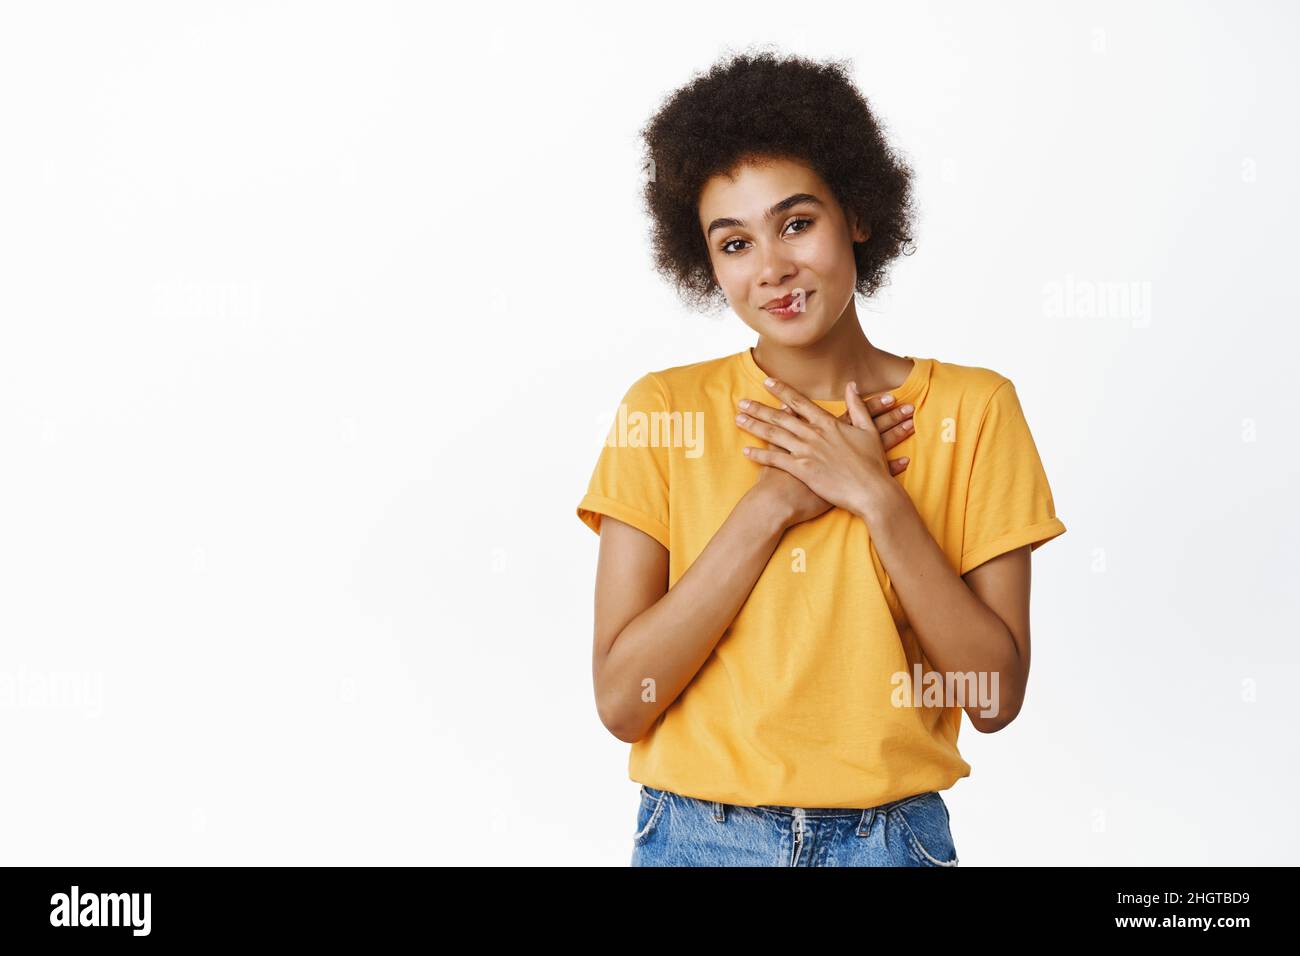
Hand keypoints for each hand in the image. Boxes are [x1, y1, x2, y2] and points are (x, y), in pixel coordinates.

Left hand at [738, 385, 914, 525]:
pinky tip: (746, 451)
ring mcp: (806, 452)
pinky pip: (776, 460)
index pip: (799, 402)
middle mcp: (814, 434)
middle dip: (759, 408)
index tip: (767, 382)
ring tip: (738, 419)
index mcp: (828, 424)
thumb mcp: (869, 430)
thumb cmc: (872, 464)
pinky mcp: (802, 470)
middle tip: (742, 401)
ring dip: (754, 426)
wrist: (872, 491)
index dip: (782, 391)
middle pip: (780, 417)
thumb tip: (852, 385)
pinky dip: (759, 455)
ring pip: (774, 435)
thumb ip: (857, 406)